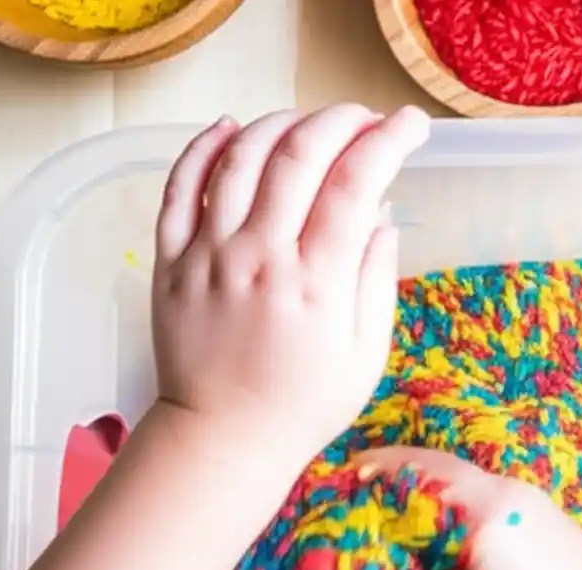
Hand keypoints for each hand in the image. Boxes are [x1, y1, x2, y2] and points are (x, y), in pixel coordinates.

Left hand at [152, 105, 429, 463]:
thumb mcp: (366, 354)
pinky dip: (205, 146)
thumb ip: (376, 280)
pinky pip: (180, 186)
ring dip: (281, 122)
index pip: (356, 183)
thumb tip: (381, 216)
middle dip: (340, 119)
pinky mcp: (171, 260)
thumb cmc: (303, 405)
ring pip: (241, 157)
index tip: (410, 124)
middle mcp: (260, 257)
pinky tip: (232, 127)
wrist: (221, 440)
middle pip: (300, 155)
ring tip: (309, 122)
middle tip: (364, 118)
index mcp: (317, 283)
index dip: (389, 140)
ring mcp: (209, 254)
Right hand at [338, 447, 581, 569]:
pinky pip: (478, 490)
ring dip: (411, 492)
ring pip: (452, 477)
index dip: (355, 486)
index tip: (316, 499)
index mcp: (486, 518)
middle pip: (424, 470)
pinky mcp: (540, 511)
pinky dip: (442, 504)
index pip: (403, 480)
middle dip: (377, 485)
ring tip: (366, 522)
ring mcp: (529, 497)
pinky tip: (421, 540)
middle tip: (332, 510)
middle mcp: (508, 493)